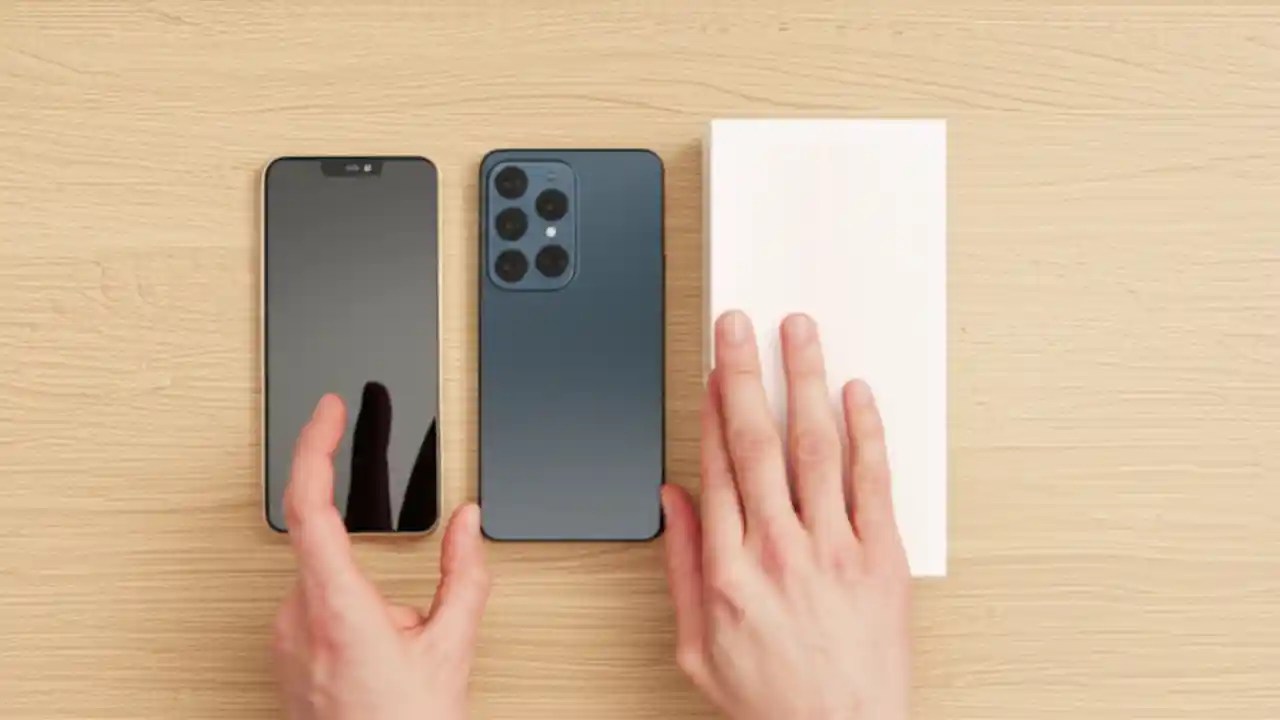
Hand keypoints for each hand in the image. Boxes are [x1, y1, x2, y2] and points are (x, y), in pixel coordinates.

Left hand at [274, 395, 489, 719]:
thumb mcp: (451, 648)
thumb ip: (464, 573)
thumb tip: (468, 523)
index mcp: (336, 607)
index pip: (310, 504)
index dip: (316, 446)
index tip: (328, 412)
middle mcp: (297, 619)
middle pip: (324, 542)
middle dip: (373, 558)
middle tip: (407, 606)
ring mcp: (285, 640)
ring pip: (324, 578)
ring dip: (365, 594)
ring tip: (400, 649)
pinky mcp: (284, 656)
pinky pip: (313, 607)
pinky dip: (350, 613)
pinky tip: (378, 654)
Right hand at [662, 312, 910, 719]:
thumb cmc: (771, 698)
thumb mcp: (696, 644)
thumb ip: (681, 567)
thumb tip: (673, 503)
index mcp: (727, 568)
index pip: (717, 463)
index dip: (714, 406)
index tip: (714, 368)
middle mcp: (777, 548)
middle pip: (756, 440)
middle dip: (746, 372)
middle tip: (740, 326)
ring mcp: (833, 549)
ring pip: (814, 446)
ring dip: (805, 381)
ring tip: (800, 335)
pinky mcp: (881, 558)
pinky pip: (873, 481)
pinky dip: (865, 431)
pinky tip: (856, 394)